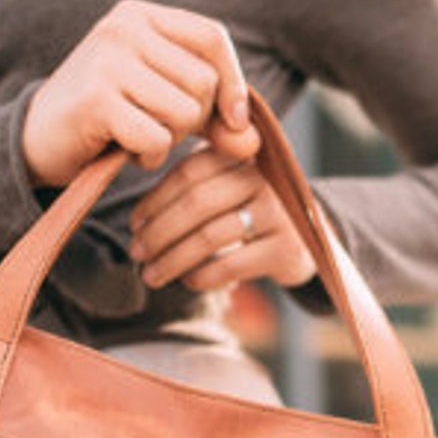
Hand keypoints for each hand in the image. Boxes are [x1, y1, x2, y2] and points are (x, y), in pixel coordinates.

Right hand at [22, 0, 257, 187]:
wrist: (36, 141)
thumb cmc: (105, 121)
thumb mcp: (161, 106)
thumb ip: (211, 118)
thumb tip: (254, 142)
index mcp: (141, 15)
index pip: (212, 38)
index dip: (233, 82)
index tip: (233, 120)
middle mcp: (124, 27)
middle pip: (204, 82)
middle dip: (193, 120)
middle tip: (160, 130)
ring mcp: (108, 59)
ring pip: (184, 111)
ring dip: (170, 141)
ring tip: (140, 139)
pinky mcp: (97, 98)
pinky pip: (157, 139)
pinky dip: (148, 158)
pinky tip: (124, 151)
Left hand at [128, 144, 316, 291]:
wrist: (303, 240)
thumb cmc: (247, 213)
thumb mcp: (225, 187)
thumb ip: (191, 187)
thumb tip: (137, 224)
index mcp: (240, 155)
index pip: (190, 172)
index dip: (156, 200)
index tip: (134, 225)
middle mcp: (262, 178)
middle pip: (198, 202)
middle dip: (159, 232)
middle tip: (137, 254)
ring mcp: (277, 213)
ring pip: (211, 235)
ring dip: (173, 259)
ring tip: (152, 275)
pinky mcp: (284, 249)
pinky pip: (231, 264)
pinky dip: (201, 276)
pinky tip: (187, 281)